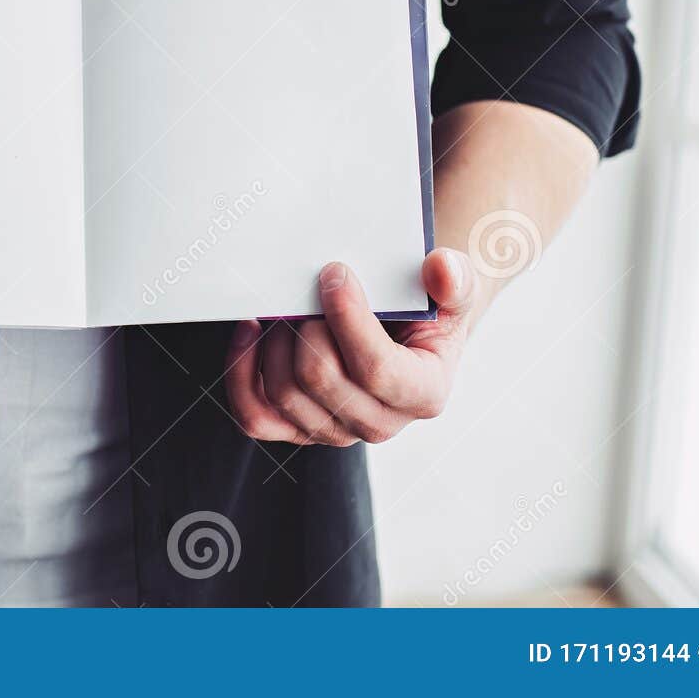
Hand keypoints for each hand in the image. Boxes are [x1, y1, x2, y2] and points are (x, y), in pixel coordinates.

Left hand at [225, 249, 480, 444]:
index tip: (334, 274)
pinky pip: (254, 415)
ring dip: (277, 342)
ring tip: (289, 309)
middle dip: (307, 326)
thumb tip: (441, 269)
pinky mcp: (297, 427)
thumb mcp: (455, 292)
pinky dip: (241, 372)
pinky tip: (252, 332)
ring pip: (284, 394)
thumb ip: (457, 280)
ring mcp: (335, 430)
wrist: (405, 333)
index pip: (376, 369)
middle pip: (321, 380)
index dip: (348, 319)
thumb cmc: (426, 312)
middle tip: (309, 292)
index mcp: (423, 394)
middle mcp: (379, 423)